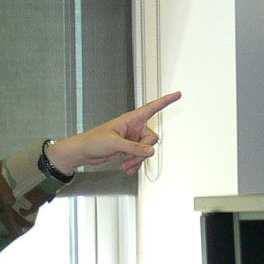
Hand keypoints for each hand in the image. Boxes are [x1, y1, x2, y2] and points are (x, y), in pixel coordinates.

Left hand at [45, 91, 181, 174]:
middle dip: (143, 152)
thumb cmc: (94, 140)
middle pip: (151, 139)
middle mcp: (134, 128)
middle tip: (129, 158)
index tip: (178, 95)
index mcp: (131, 119)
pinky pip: (140, 157)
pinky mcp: (129, 149)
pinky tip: (126, 168)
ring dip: (137, 160)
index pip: (152, 108)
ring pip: (146, 151)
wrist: (85, 152)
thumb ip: (134, 148)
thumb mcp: (115, 144)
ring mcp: (132, 139)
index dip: (166, 101)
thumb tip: (151, 151)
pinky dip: (134, 164)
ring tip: (124, 165)